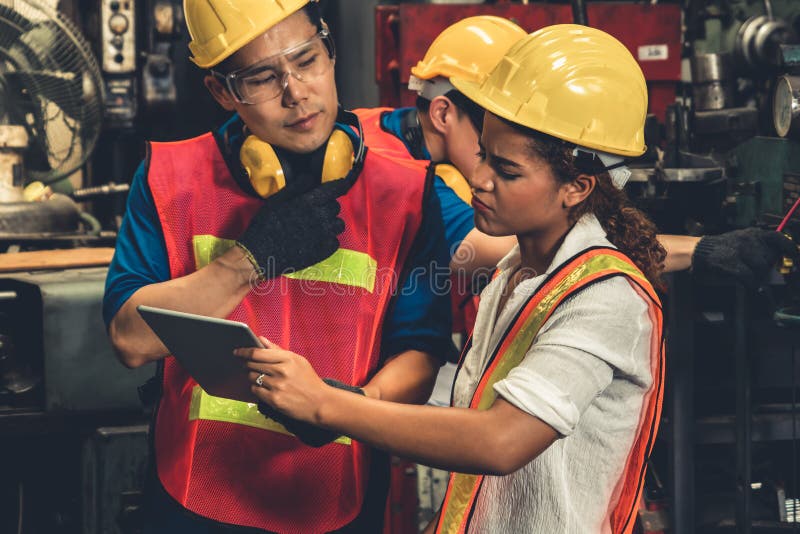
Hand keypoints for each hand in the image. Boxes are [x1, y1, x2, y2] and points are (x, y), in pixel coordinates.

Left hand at [235, 338, 363, 446]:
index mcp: (288, 359)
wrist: (320, 403)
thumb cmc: (309, 380)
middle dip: (247, 364)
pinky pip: (256, 391)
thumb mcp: (298, 361)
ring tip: (261, 378)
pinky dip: (257, 388)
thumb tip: (261, 339)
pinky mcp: (274, 400)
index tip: (237, 351)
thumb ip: (278, 350)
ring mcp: (277, 386)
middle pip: (252, 364)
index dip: (244, 351)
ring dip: (252, 377)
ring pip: (252, 378)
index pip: (258, 352)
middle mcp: (281, 371)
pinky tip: (265, 388)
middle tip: (247, 365)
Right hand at [237, 176, 354, 277]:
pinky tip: (317, 239)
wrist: (260, 254)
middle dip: (328, 206)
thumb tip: (311, 177)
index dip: (340, 185)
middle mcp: (320, 217)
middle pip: (336, 206)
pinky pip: (335, 241)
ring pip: (339, 224)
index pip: (334, 189)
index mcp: (309, 202)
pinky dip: (329, 239)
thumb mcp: (277, 200)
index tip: (342, 184)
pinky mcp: (323, 251)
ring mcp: (323, 235)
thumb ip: (296, 187)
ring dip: (331, 222)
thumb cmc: (265, 225)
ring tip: (319, 225)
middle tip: (316, 210)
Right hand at [692, 228, 798, 287]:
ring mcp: (740, 251)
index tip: (797, 257)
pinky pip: (749, 277)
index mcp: (754, 233)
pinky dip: (752, 284)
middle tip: (759, 270)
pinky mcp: (732, 263)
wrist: (700, 251)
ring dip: (758, 276)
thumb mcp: (745, 242)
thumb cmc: (725, 249)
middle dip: (767, 267)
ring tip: (752, 277)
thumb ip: (761, 249)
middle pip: (770, 258)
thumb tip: (778, 264)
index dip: (790, 249)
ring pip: (761, 267)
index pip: (779, 238)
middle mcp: (749, 239)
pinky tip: (751, 285)